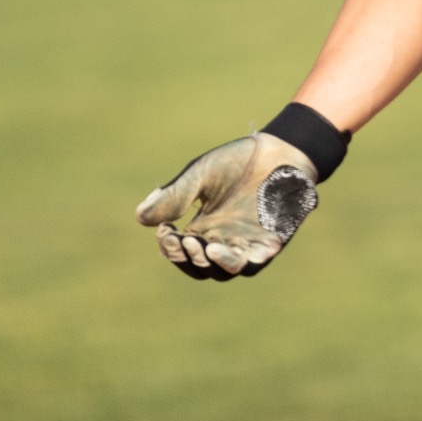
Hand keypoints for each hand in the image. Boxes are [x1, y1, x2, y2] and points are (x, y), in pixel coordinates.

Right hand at [135, 132, 318, 279]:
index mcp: (204, 228)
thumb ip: (175, 195)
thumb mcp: (201, 175)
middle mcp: (224, 241)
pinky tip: (218, 249)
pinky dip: (235, 261)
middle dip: (185, 257)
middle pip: (199, 266)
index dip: (170, 247)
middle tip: (180, 239)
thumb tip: (141, 217)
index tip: (164, 230)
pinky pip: (252, 263)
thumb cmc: (239, 162)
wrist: (280, 150)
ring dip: (208, 263)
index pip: (181, 251)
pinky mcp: (270, 243)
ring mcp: (247, 244)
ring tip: (200, 245)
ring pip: (224, 270)